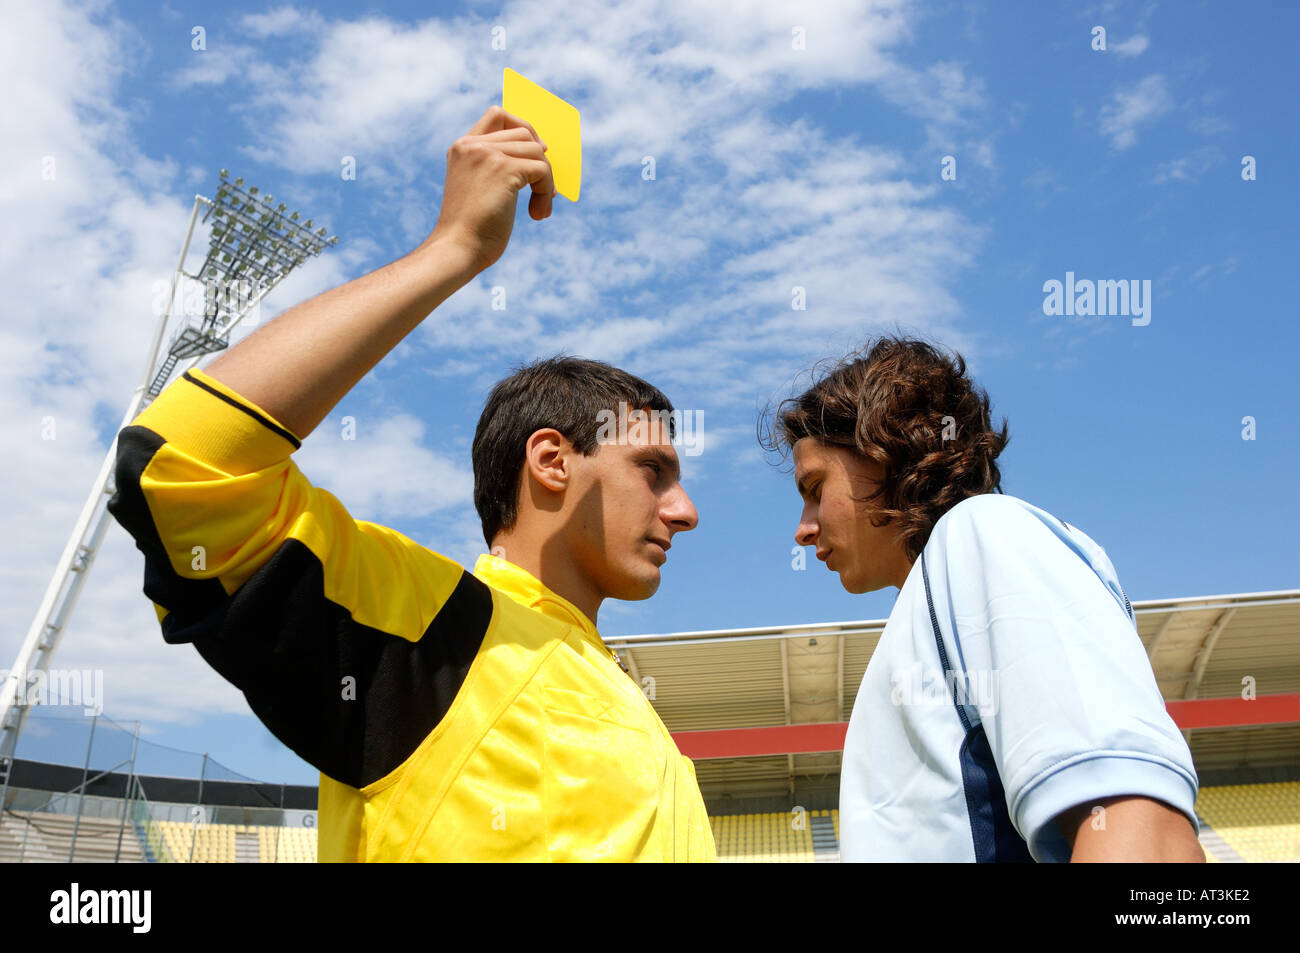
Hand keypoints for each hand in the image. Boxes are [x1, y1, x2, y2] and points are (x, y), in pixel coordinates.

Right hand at [424, 105, 555, 275]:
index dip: (523, 128)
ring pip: (537, 151)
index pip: (498, 115)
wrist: (457, 249)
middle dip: (540, 160)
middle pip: (524, 132)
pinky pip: (542, 170)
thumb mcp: (478, 188)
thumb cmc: (470, 229)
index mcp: (463, 147)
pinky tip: (537, 214)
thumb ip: (496, 166)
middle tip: (543, 188)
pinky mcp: (503, 169)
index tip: (535, 154)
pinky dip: (547, 192)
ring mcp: (487, 154)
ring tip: (538, 208)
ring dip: (546, 181)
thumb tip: (541, 151)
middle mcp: (472, 145)